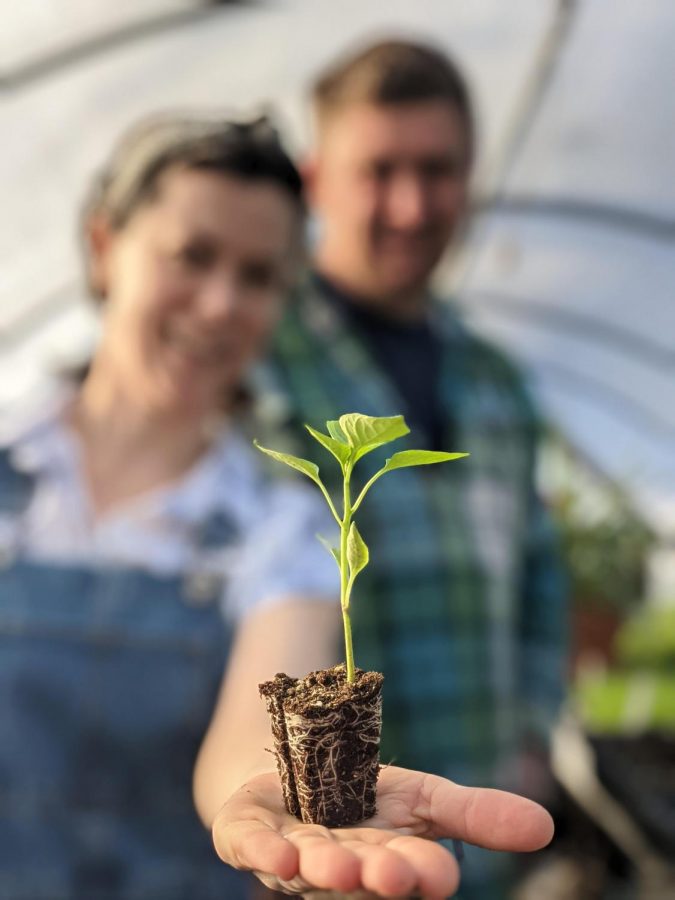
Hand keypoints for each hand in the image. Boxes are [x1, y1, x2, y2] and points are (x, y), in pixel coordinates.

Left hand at [212, 766, 553, 897]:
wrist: (292, 768)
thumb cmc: (364, 791)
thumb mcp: (424, 796)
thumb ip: (474, 813)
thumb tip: (545, 826)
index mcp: (383, 860)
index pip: (408, 870)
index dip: (422, 872)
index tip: (441, 872)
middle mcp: (339, 864)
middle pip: (359, 874)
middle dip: (375, 875)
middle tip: (390, 873)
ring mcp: (291, 851)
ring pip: (308, 866)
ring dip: (323, 866)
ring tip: (335, 863)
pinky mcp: (247, 831)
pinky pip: (248, 845)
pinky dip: (262, 849)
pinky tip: (279, 852)